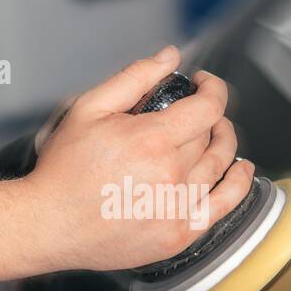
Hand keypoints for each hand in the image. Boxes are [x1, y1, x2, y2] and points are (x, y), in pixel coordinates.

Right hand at [0, 46, 254, 283]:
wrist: (49, 224)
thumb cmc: (63, 170)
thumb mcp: (89, 109)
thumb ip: (134, 78)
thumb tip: (170, 56)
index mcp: (152, 140)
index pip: (208, 107)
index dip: (212, 88)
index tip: (203, 84)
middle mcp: (171, 175)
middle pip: (211, 136)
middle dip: (208, 116)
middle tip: (196, 111)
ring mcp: (178, 208)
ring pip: (221, 166)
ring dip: (224, 143)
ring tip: (215, 134)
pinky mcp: (179, 234)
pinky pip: (225, 205)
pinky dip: (240, 184)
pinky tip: (241, 170)